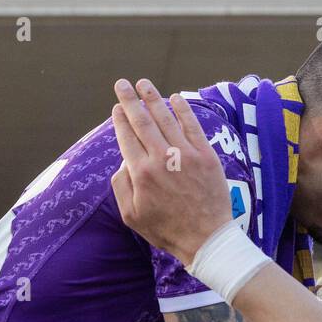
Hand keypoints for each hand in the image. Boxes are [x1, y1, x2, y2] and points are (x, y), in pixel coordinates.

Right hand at [110, 78, 231, 266]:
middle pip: (141, 121)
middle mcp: (161, 159)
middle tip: (122, 83)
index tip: (116, 108)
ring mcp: (185, 154)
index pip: (126, 137)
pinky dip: (183, 109)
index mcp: (140, 173)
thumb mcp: (132, 215)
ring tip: (144, 84)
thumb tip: (123, 161)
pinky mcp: (205, 155)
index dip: (120, 119)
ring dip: (153, 98)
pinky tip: (175, 98)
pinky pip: (192, 125)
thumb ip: (121, 186)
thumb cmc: (166, 230)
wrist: (205, 238)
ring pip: (165, 118)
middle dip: (130, 100)